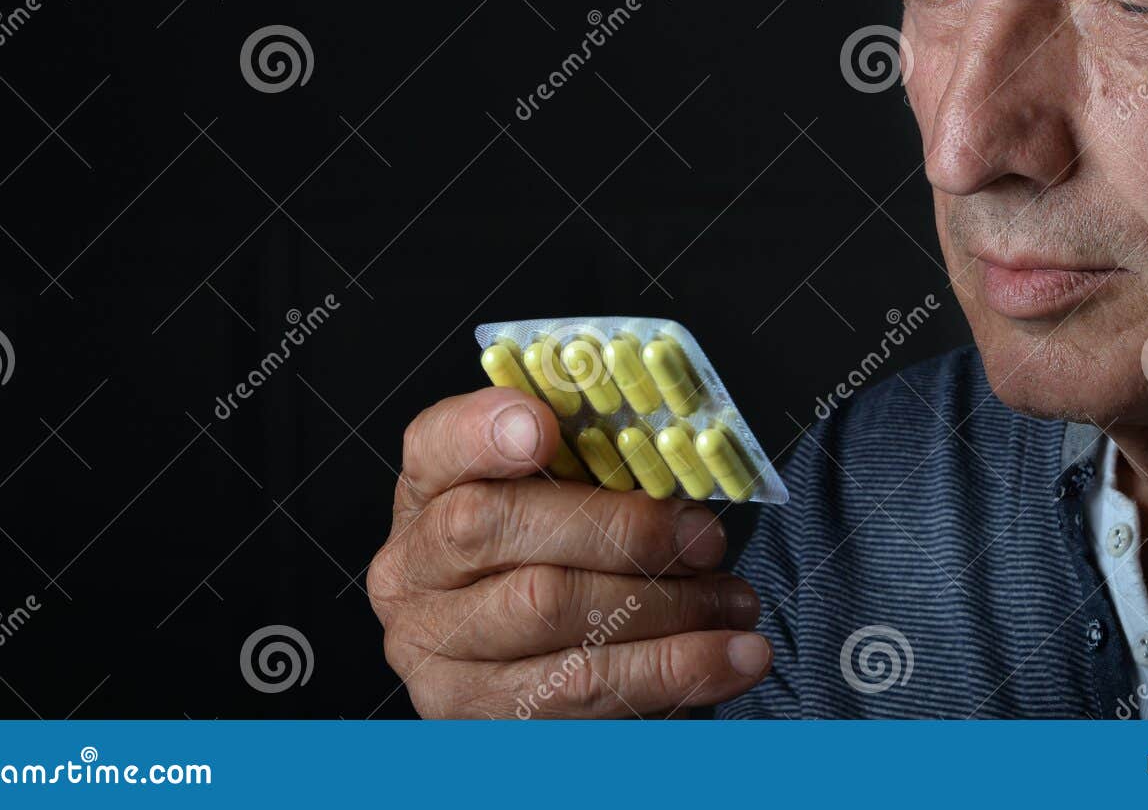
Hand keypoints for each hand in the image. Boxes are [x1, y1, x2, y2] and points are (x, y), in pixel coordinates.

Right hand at [368, 386, 770, 716]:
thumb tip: (669, 453)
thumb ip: (591, 463)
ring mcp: (437, 654)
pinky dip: (670, 672)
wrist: (535, 668)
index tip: (544, 426)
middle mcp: (411, 573)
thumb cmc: (559, 558)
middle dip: (620, 529)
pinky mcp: (481, 721)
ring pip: (547, 613)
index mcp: (428, 492)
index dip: (484, 430)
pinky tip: (729, 658)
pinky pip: (580, 693)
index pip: (437, 444)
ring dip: (663, 607)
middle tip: (706, 538)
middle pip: (498, 528)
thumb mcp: (560, 498)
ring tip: (735, 601)